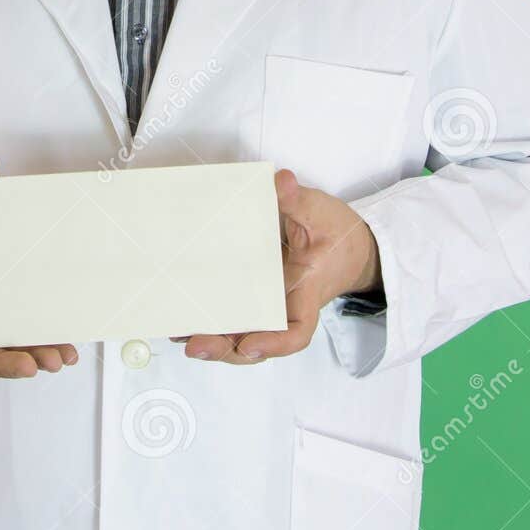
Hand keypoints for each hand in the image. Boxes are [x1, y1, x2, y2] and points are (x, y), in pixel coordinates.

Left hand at [175, 167, 380, 362]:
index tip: (250, 345)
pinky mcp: (253, 297)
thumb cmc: (337, 236)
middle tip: (195, 345)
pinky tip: (181, 322)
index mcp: (306, 292)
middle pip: (257, 342)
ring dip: (212, 340)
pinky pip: (232, 317)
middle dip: (226, 348)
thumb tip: (281, 181)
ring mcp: (267, 304)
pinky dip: (208, 323)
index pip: (297, 330)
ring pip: (240, 335)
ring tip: (179, 335)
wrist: (350, 249)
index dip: (274, 343)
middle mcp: (284, 306)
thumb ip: (299, 200)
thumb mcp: (322, 213)